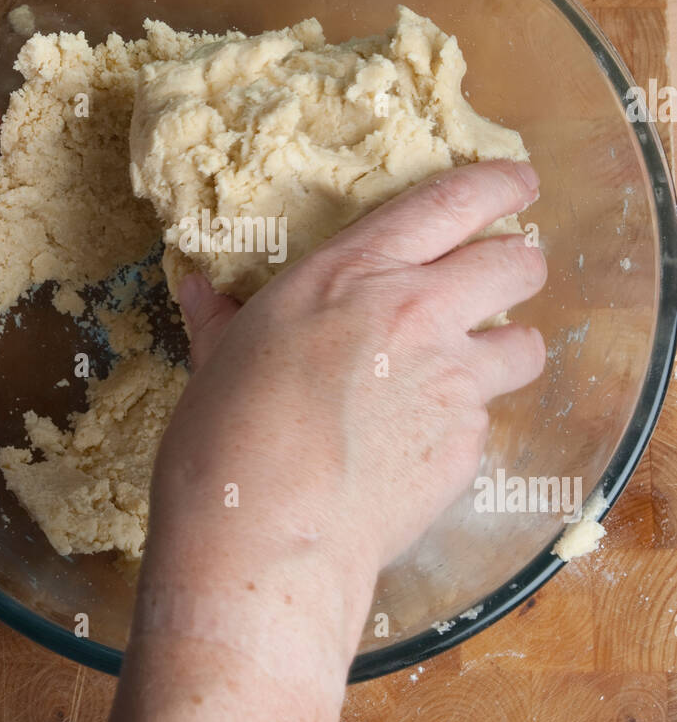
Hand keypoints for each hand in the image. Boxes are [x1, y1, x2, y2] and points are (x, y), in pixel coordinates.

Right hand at [149, 159, 546, 661]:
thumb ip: (225, 321)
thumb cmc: (225, 439)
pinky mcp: (466, 447)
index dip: (497, 185)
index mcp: (354, 274)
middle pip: (515, 264)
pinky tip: (422, 447)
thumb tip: (197, 291)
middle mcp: (418, 313)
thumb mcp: (219, 362)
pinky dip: (465, 425)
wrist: (267, 537)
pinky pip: (486, 420)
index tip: (518, 184)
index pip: (451, 203)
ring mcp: (452, 382)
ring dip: (507, 349)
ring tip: (478, 366)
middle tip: (506, 274)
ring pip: (525, 345)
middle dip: (520, 264)